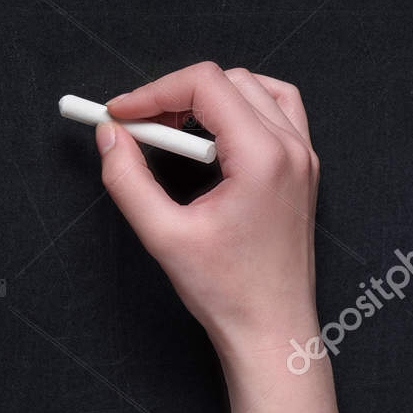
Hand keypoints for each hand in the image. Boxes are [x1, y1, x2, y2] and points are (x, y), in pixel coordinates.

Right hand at [96, 62, 321, 362]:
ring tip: (174, 130)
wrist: (272, 331)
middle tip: (138, 128)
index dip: (153, 91)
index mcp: (263, 157)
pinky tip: (214, 134)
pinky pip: (279, 110)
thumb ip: (127, 179)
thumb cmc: (227, 292)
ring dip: (209, 97)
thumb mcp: (162, 235)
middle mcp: (291, 148)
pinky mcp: (303, 170)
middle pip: (227, 80)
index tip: (119, 114)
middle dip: (175, 95)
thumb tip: (109, 135)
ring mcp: (304, 157)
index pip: (205, 84)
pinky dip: (242, 107)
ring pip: (255, 88)